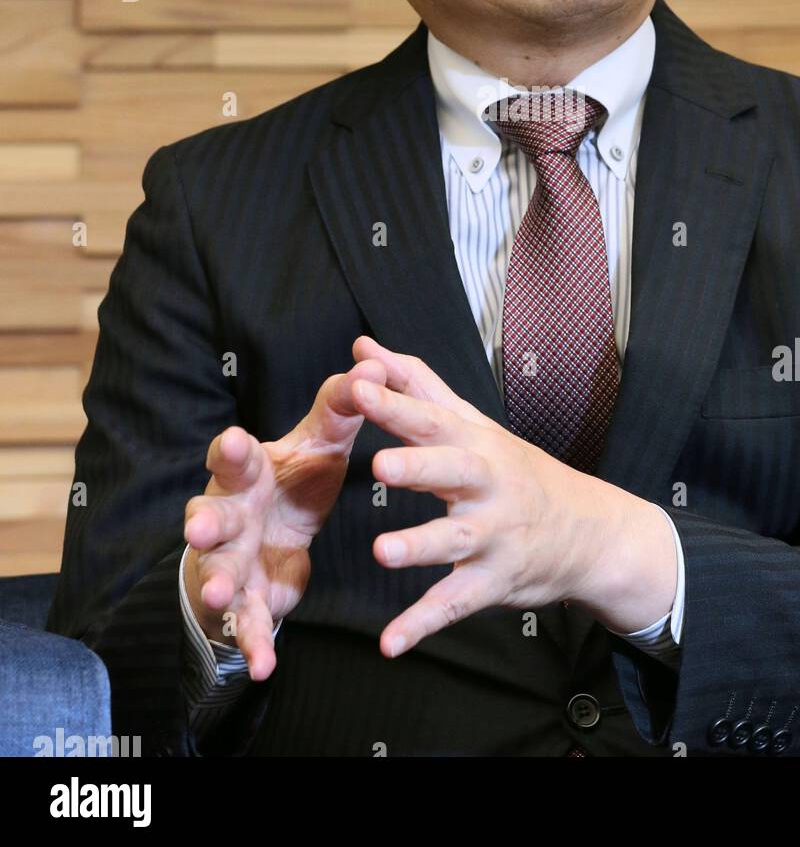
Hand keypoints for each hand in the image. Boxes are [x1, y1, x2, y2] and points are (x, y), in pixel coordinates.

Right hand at [182, 358, 387, 679]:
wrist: (275, 536)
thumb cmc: (292, 480)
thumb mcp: (320, 442)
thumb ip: (343, 406)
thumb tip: (374, 363)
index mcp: (249, 472)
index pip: (234, 455)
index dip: (233, 449)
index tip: (236, 442)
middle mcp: (231, 514)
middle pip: (210, 514)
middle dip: (204, 521)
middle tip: (198, 527)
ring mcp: (232, 560)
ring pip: (216, 570)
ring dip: (215, 582)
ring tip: (220, 594)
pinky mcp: (246, 600)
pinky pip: (244, 623)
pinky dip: (251, 642)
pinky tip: (263, 663)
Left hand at [348, 336, 674, 657]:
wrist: (588, 530)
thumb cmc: (515, 470)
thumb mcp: (472, 421)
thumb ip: (414, 384)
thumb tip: (365, 347)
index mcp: (474, 442)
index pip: (431, 417)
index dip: (394, 403)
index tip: (359, 385)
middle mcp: (486, 485)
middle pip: (451, 471)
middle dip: (417, 467)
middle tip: (381, 465)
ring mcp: (492, 535)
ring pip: (454, 540)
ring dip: (419, 546)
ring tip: (382, 552)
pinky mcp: (493, 581)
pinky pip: (455, 604)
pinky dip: (423, 624)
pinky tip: (390, 643)